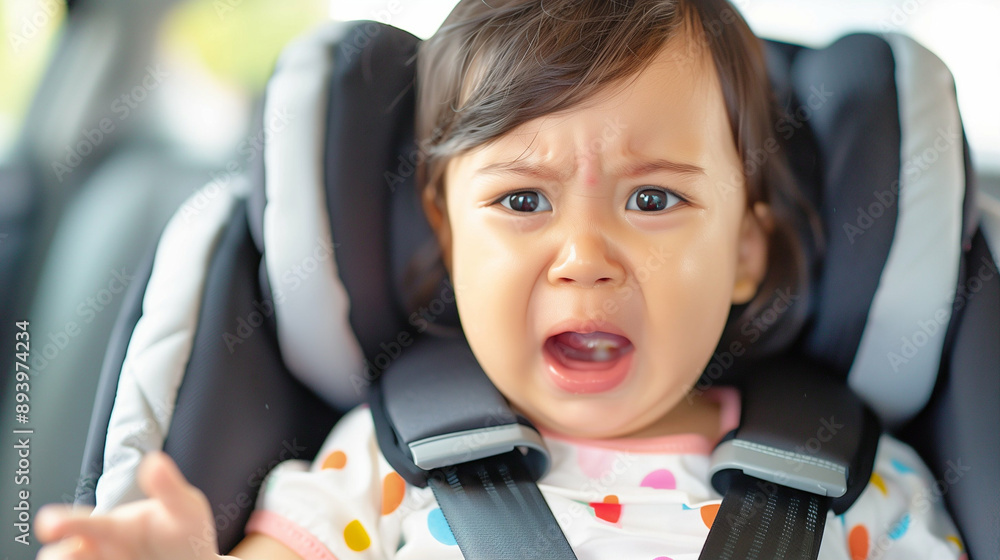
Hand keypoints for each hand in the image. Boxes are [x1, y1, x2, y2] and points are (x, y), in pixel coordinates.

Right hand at [35, 451, 221, 559]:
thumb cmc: (185, 532)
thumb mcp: (184, 508)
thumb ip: (168, 487)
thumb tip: (154, 461)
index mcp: (114, 527)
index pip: (81, 523)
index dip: (61, 522)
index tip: (50, 524)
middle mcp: (101, 550)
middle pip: (64, 553)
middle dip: (59, 554)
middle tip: (72, 553)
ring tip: (85, 559)